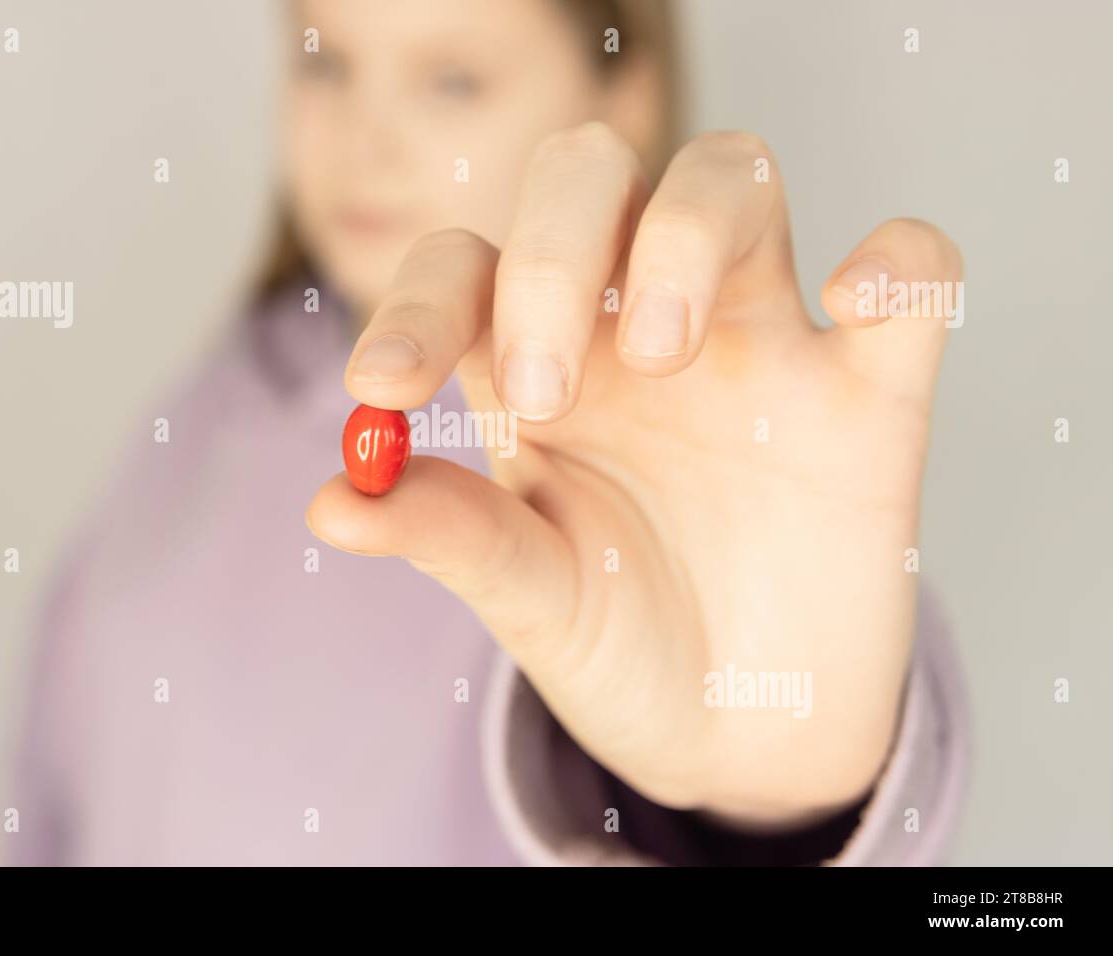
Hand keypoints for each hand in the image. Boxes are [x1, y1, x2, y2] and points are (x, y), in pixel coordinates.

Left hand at [306, 124, 962, 825]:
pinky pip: (912, 273)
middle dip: (549, 246)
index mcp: (534, 368)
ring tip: (663, 352)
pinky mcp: (871, 392)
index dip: (414, 301)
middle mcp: (636, 330)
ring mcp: (760, 345)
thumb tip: (330, 499)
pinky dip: (897, 262)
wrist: (740, 740)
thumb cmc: (618, 646)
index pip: (462, 266)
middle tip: (548, 384)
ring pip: (731, 176)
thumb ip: (448, 535)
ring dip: (684, 232)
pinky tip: (853, 306)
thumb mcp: (528, 598)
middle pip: (587, 175)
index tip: (382, 389)